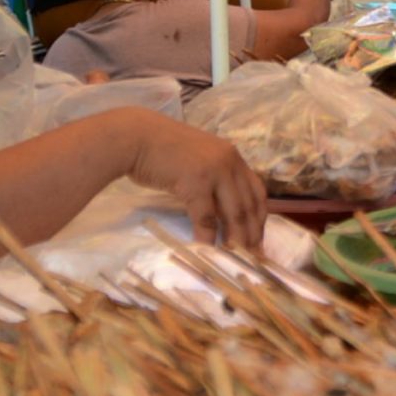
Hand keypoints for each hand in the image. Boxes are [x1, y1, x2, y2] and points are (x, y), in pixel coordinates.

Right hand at [128, 116, 266, 248]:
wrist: (136, 137)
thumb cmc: (161, 150)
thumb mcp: (197, 160)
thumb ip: (213, 178)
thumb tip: (221, 210)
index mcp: (232, 156)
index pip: (256, 191)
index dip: (260, 217)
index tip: (259, 238)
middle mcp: (229, 161)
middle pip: (249, 204)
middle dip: (253, 233)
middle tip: (255, 257)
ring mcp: (214, 171)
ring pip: (234, 213)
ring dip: (236, 239)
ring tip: (238, 259)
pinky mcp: (196, 182)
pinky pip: (206, 217)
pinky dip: (207, 237)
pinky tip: (207, 250)